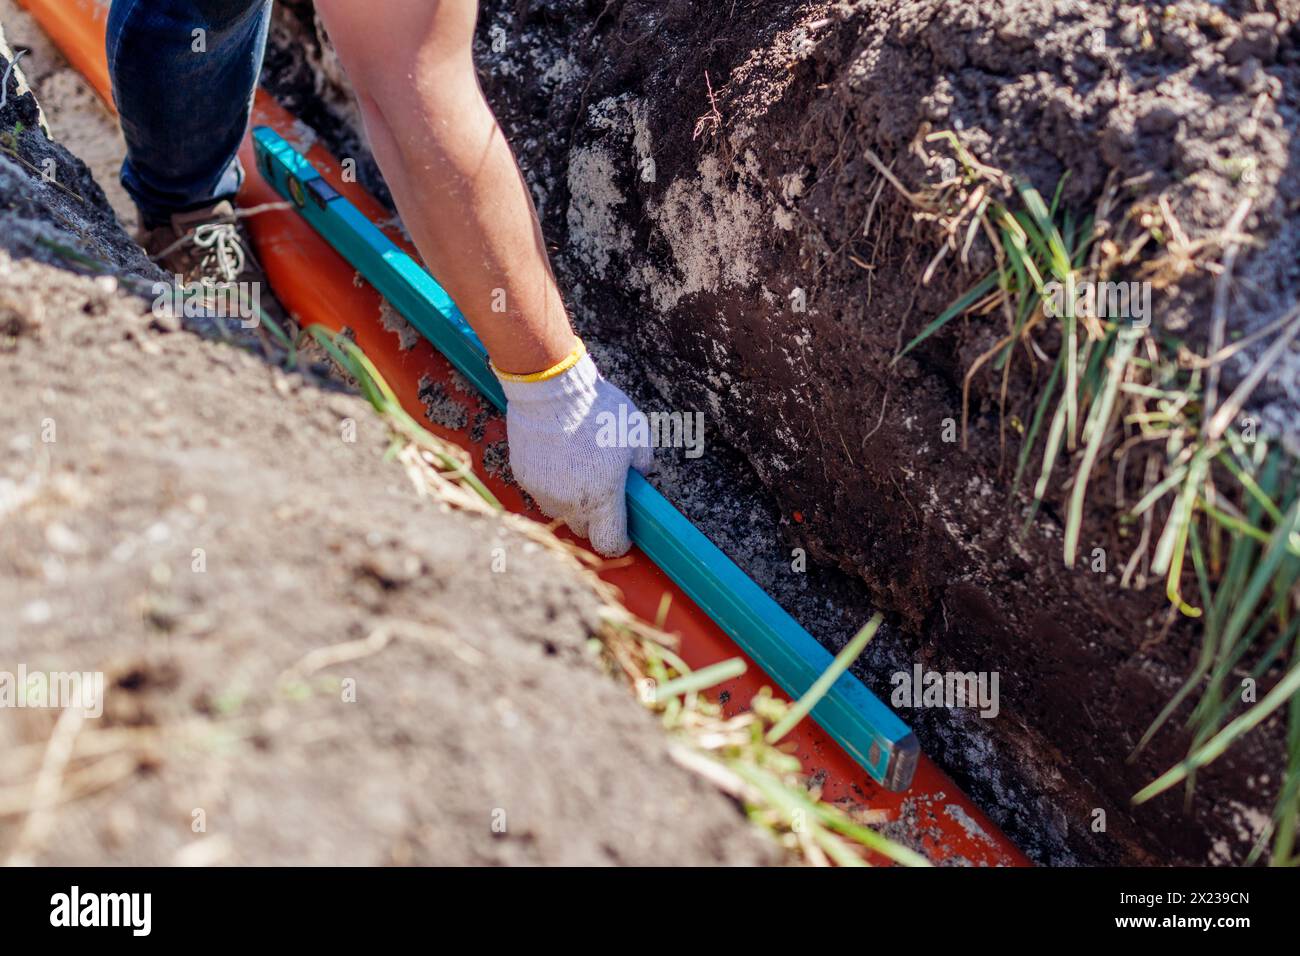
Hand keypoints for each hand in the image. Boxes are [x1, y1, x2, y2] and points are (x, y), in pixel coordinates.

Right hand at [494, 346, 652, 555]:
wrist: (552, 390)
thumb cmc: (599, 411)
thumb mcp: (637, 433)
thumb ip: (643, 462)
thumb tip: (640, 473)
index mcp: (602, 497)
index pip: (609, 543)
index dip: (619, 541)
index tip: (624, 533)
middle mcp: (570, 502)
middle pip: (583, 529)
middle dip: (596, 518)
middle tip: (603, 492)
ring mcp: (543, 492)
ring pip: (560, 511)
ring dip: (571, 502)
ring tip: (579, 473)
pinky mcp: (524, 478)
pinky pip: (541, 491)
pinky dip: (551, 483)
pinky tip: (558, 458)